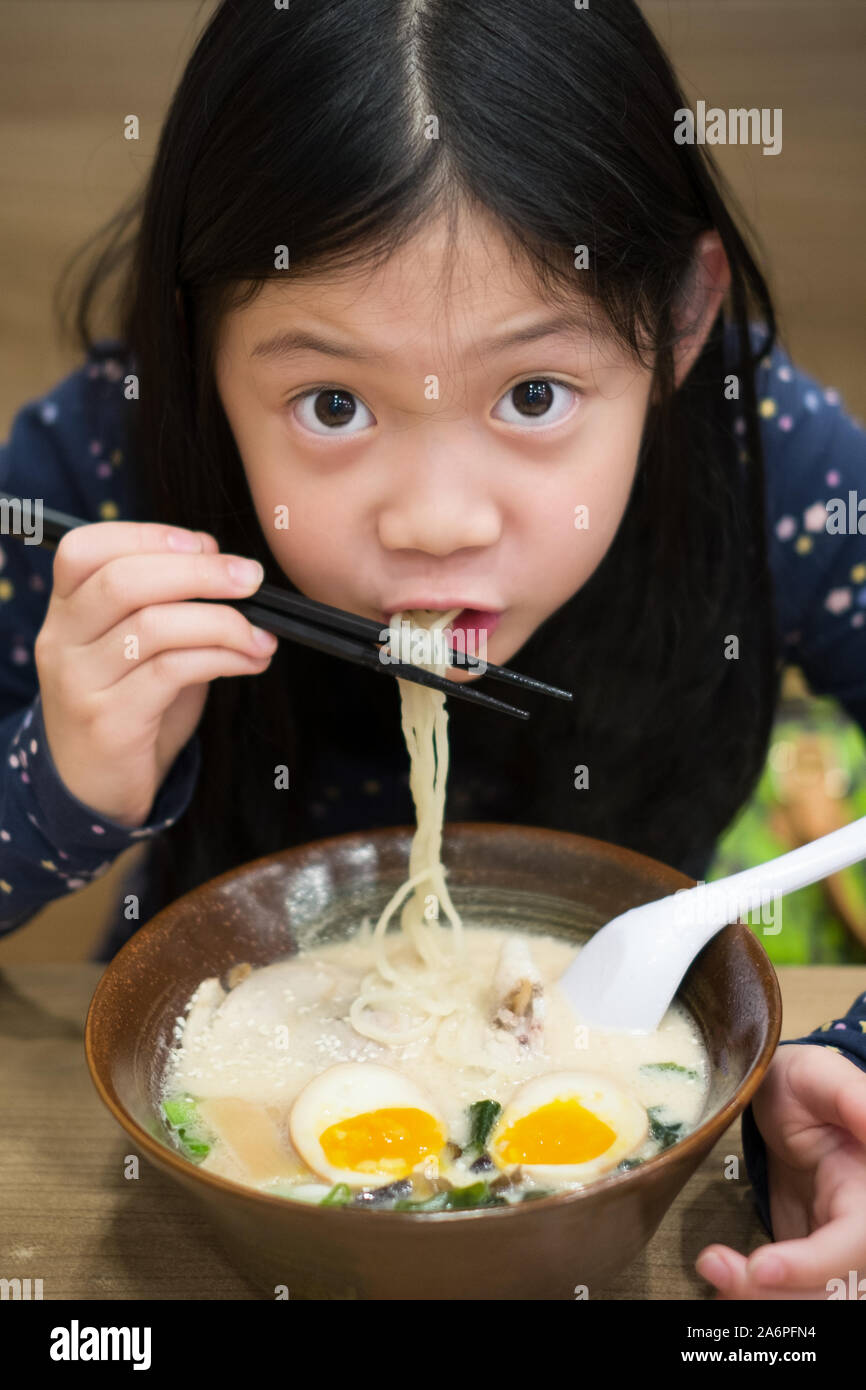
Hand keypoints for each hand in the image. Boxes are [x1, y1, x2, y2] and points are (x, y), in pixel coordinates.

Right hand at [35, 521, 278, 827]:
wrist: (94, 793)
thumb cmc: (129, 709)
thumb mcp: (139, 651)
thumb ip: (169, 607)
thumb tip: (226, 566)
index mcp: (65, 612)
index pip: (85, 550)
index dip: (148, 535)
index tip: (204, 543)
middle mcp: (61, 642)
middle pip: (123, 581)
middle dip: (200, 571)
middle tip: (252, 578)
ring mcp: (80, 683)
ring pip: (153, 625)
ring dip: (223, 621)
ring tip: (262, 634)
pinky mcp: (109, 721)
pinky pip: (172, 672)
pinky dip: (222, 657)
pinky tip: (251, 660)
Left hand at [696, 1043, 865, 1298]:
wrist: (787, 1104)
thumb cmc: (807, 1085)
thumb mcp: (822, 1076)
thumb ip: (850, 1096)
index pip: (855, 1245)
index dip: (814, 1265)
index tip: (762, 1267)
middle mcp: (860, 1230)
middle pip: (836, 1289)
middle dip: (776, 1293)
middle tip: (715, 1266)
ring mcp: (837, 1252)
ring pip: (813, 1300)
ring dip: (761, 1300)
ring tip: (713, 1270)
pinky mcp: (810, 1264)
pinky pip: (790, 1296)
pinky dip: (755, 1296)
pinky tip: (722, 1281)